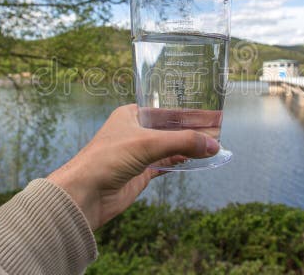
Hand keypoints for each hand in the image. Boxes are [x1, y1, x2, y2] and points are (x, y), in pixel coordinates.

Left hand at [46, 104, 219, 229]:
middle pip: (170, 129)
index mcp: (130, 114)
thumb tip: (212, 145)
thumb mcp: (147, 144)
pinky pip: (167, 165)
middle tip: (218, 130)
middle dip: (192, 131)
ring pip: (170, 147)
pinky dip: (182, 163)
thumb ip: (182, 142)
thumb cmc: (106, 159)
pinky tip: (198, 161)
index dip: (188, 112)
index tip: (210, 114)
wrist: (85, 194)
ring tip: (214, 146)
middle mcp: (134, 132)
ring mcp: (138, 154)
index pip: (165, 109)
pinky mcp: (141, 173)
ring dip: (190, 148)